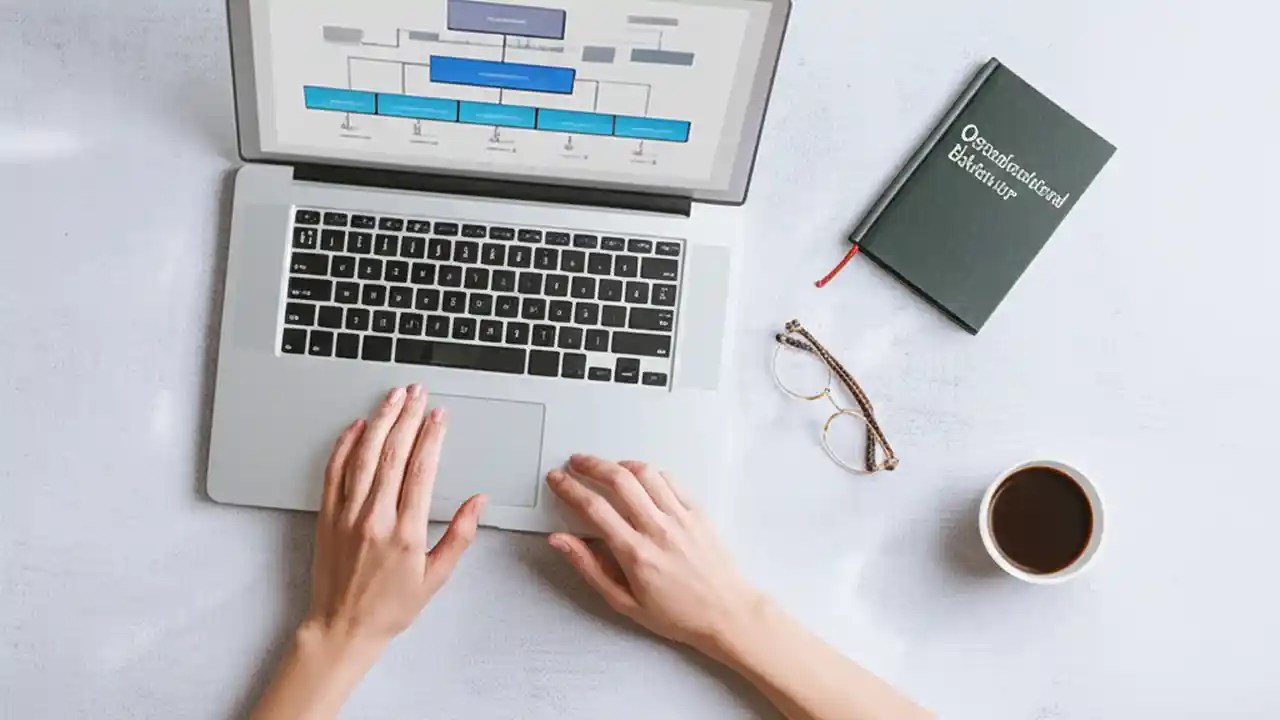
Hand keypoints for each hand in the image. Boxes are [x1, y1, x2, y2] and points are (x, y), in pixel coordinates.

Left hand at [253, 385, 485, 719]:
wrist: (341, 628)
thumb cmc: (389, 608)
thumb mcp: (436, 577)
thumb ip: (459, 535)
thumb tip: (477, 501)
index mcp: (405, 532)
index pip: (421, 470)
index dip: (431, 436)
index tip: (439, 415)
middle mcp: (374, 518)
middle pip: (392, 453)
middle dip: (407, 416)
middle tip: (417, 392)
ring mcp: (346, 515)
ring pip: (363, 455)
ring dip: (379, 421)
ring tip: (392, 398)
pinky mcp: (326, 516)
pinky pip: (334, 471)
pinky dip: (344, 445)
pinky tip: (356, 426)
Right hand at [546, 455, 761, 652]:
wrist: (726, 613)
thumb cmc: (678, 614)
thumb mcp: (624, 602)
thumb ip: (589, 567)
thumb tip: (561, 541)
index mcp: (636, 554)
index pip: (594, 508)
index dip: (570, 488)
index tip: (558, 479)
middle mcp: (658, 529)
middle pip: (618, 480)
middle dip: (591, 465)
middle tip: (576, 463)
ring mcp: (680, 517)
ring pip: (644, 473)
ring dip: (619, 463)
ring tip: (605, 466)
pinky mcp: (697, 512)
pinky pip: (670, 480)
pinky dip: (649, 472)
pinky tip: (640, 478)